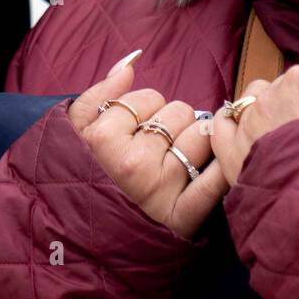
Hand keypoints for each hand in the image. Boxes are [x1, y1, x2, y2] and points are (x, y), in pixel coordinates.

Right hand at [70, 52, 227, 240]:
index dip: (143, 108)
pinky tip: (218, 166)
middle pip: (179, 112)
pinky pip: (215, 181)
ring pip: (203, 136)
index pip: (148, 97)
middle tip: (155, 146)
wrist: (83, 236)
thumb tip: (131, 62)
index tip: (133, 128)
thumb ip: (100, 92)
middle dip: (170, 123)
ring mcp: (160, 191)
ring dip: (195, 143)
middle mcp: (133, 165)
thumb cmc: (84, 174)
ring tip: (176, 160)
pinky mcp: (182, 217)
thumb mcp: (76, 130)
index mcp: (104, 140)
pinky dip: (222, 171)